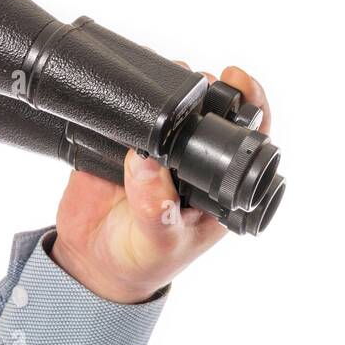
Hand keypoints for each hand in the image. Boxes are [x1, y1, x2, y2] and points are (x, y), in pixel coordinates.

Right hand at [49, 65, 271, 303]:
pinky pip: (125, 112)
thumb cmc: (143, 261)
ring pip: (168, 105)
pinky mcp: (119, 144)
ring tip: (154, 84)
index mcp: (216, 187)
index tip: (237, 78)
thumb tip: (147, 162)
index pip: (245, 139)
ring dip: (164, 87)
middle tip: (190, 79)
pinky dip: (125, 96)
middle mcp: (191, 163)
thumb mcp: (160, 242)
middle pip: (207, 110)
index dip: (251, 104)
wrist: (93, 265)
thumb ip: (156, 209)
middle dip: (202, 87)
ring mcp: (156, 151)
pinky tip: (121, 86)